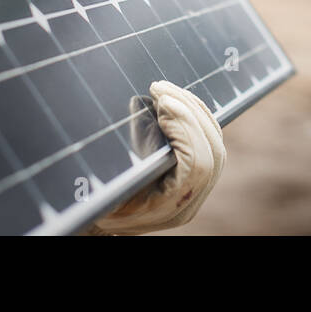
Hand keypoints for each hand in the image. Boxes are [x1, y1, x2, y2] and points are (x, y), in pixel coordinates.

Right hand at [88, 81, 225, 234]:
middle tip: (159, 88)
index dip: (185, 128)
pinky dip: (194, 115)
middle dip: (188, 111)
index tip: (162, 102)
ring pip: (213, 141)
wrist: (105, 223)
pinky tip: (172, 100)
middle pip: (211, 148)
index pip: (196, 164)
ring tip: (163, 89)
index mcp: (169, 208)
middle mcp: (190, 201)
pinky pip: (208, 140)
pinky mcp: (198, 174)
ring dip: (191, 108)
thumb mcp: (99, 190)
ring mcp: (199, 188)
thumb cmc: (97, 206)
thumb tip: (138, 109)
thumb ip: (118, 163)